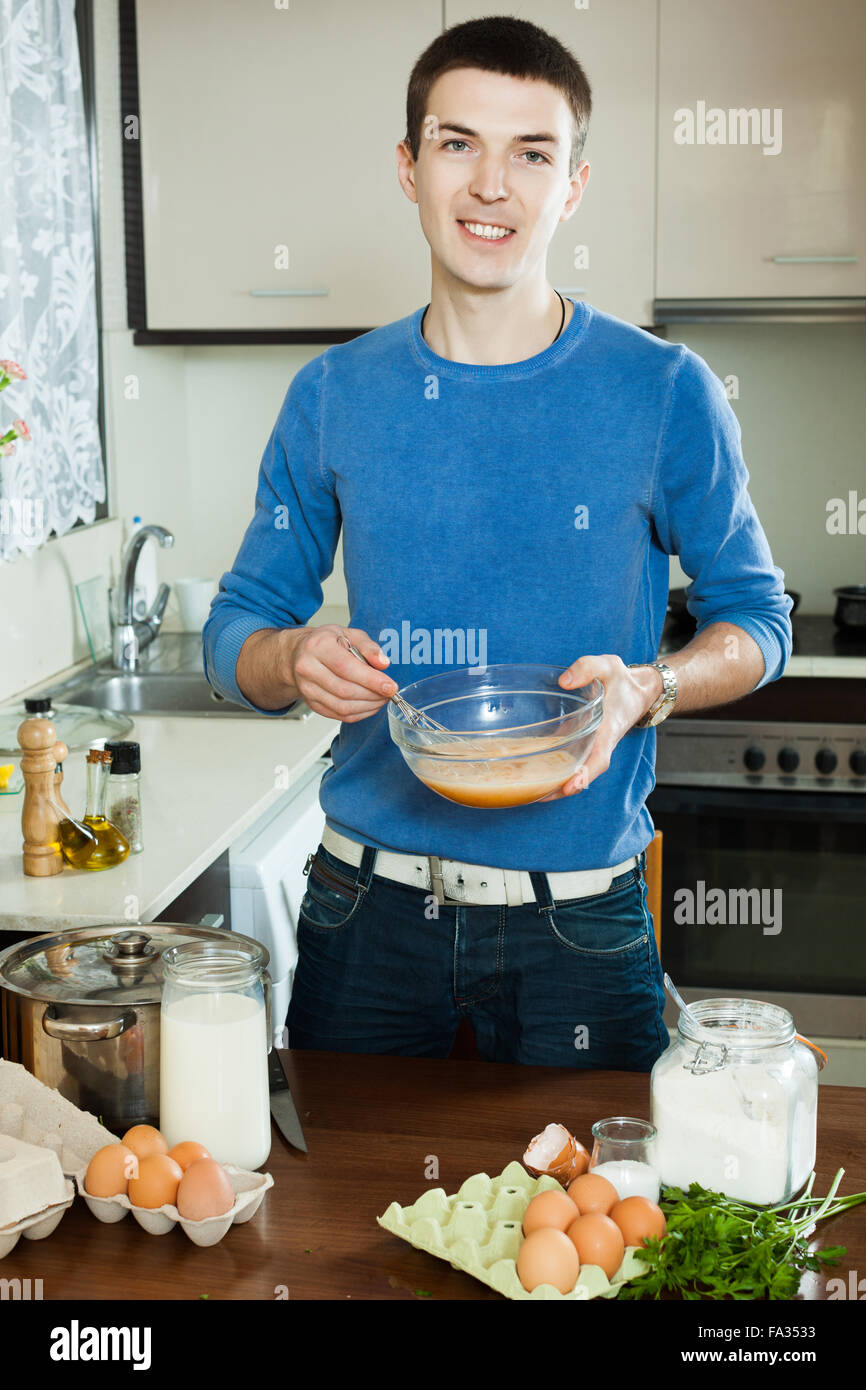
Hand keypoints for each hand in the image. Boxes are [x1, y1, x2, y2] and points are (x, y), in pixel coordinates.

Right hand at [286, 624, 397, 722]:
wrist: (299, 654)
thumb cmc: (325, 643)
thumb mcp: (348, 634)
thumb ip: (368, 647)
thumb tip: (383, 663)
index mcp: (318, 647)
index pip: (346, 667)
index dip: (371, 680)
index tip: (390, 686)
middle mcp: (308, 668)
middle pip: (345, 690)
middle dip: (373, 695)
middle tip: (389, 692)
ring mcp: (307, 689)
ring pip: (342, 706)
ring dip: (368, 706)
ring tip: (381, 699)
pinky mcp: (311, 703)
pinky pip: (339, 715)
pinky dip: (359, 713)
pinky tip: (369, 705)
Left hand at [540, 654, 662, 798]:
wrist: (638, 690)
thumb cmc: (622, 680)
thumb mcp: (609, 666)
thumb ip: (588, 668)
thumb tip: (564, 682)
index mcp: (608, 731)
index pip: (599, 759)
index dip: (585, 775)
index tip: (570, 787)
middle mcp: (599, 744)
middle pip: (583, 775)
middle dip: (562, 789)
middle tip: (535, 796)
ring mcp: (590, 746)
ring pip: (574, 772)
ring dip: (554, 784)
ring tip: (526, 792)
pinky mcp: (581, 743)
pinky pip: (568, 762)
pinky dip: (552, 771)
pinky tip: (530, 774)